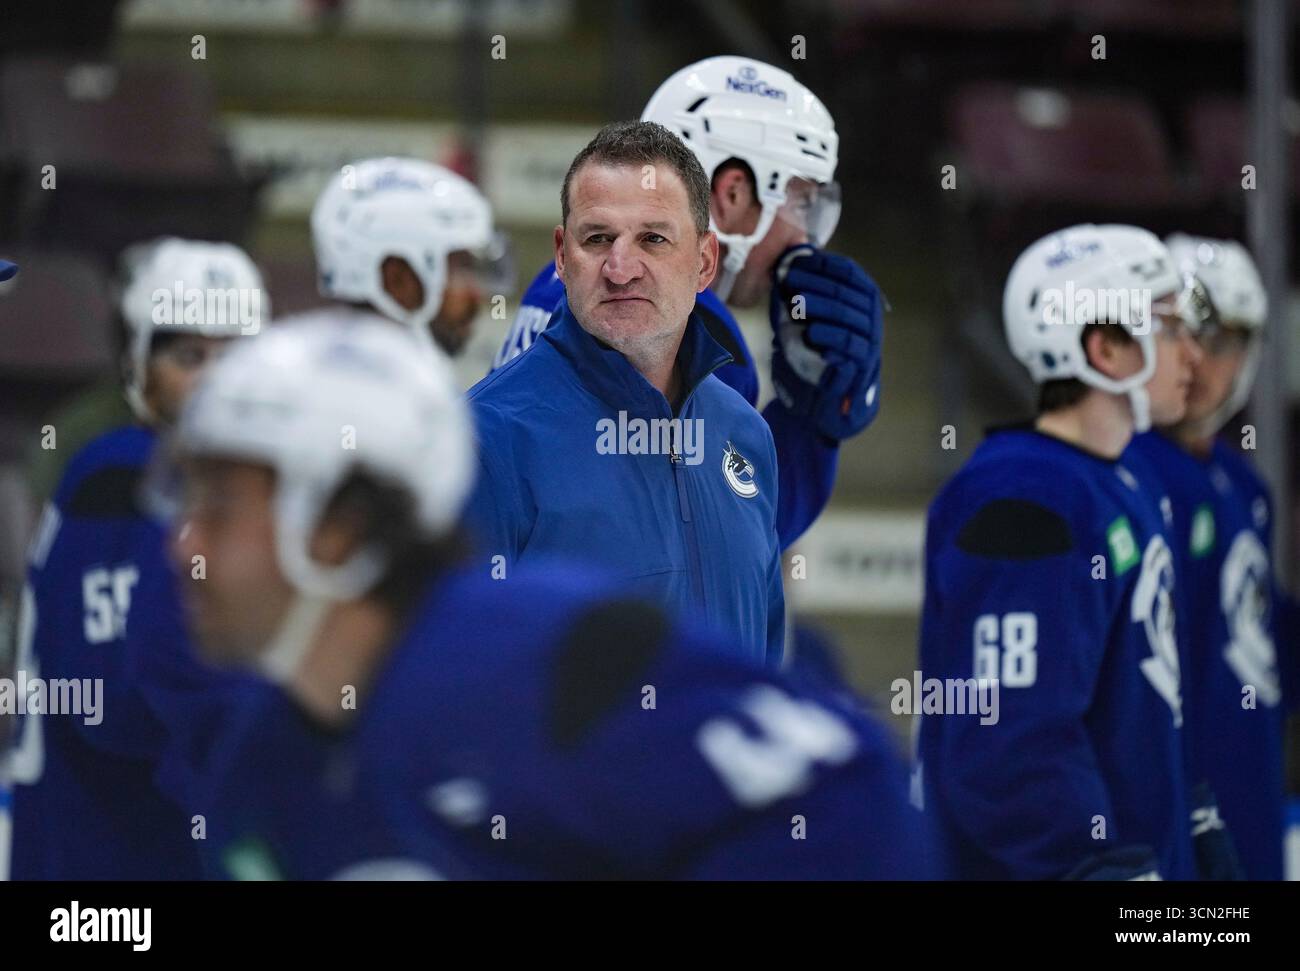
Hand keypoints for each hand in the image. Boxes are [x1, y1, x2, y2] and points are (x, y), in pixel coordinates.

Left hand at [769, 245, 881, 440]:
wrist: (836, 390)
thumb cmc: (824, 345)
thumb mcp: (818, 314)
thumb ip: (810, 289)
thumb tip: (789, 260)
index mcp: (864, 295)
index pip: (847, 271)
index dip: (822, 264)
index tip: (795, 261)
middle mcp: (870, 313)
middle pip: (843, 291)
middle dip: (813, 283)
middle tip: (788, 280)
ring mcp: (869, 337)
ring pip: (845, 316)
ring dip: (819, 307)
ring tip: (797, 304)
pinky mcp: (863, 361)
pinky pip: (847, 346)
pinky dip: (830, 338)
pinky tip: (812, 334)